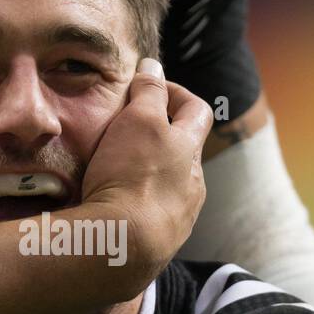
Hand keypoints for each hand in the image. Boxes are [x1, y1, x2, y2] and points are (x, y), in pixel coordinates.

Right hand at [81, 58, 211, 283]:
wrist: (124, 247)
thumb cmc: (133, 176)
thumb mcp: (138, 120)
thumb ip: (148, 91)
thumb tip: (153, 66)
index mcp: (190, 150)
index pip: (196, 110)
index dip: (174, 93)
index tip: (147, 88)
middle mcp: (193, 185)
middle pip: (184, 151)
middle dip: (160, 137)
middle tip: (128, 130)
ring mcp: (179, 219)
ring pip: (170, 187)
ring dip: (150, 176)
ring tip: (118, 172)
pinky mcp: (159, 246)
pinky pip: (153, 218)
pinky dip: (138, 206)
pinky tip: (117, 208)